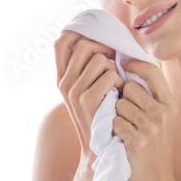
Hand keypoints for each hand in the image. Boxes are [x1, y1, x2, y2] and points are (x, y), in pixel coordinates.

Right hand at [53, 30, 125, 160]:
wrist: (100, 148)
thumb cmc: (102, 114)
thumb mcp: (87, 91)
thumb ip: (88, 69)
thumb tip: (102, 40)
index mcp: (62, 79)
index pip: (60, 43)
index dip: (76, 32)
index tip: (93, 35)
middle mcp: (64, 84)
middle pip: (85, 46)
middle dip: (104, 50)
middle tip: (114, 61)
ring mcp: (74, 93)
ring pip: (100, 60)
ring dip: (114, 70)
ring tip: (116, 85)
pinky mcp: (88, 101)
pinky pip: (110, 76)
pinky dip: (120, 82)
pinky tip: (119, 95)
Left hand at [112, 57, 177, 180]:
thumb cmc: (153, 147)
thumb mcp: (161, 119)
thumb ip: (150, 96)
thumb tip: (129, 67)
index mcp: (170, 104)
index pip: (153, 71)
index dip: (135, 64)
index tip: (123, 63)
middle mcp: (163, 113)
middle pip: (131, 87)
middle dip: (123, 98)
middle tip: (127, 115)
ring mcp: (152, 127)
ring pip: (120, 105)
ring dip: (117, 116)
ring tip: (126, 130)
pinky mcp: (137, 141)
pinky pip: (115, 122)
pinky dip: (114, 130)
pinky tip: (122, 140)